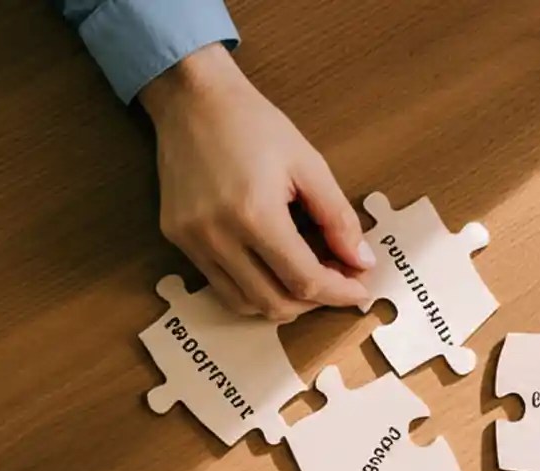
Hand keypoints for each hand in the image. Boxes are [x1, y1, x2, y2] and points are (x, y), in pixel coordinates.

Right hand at [140, 44, 371, 320]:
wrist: (192, 97)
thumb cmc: (254, 124)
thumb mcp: (309, 164)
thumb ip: (338, 217)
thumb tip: (362, 261)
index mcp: (254, 214)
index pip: (303, 280)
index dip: (338, 293)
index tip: (359, 289)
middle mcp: (217, 235)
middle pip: (274, 303)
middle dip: (313, 302)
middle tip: (336, 281)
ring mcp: (192, 241)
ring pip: (243, 303)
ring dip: (281, 302)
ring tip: (305, 278)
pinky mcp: (177, 239)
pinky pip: (219, 285)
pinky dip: (251, 289)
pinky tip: (272, 269)